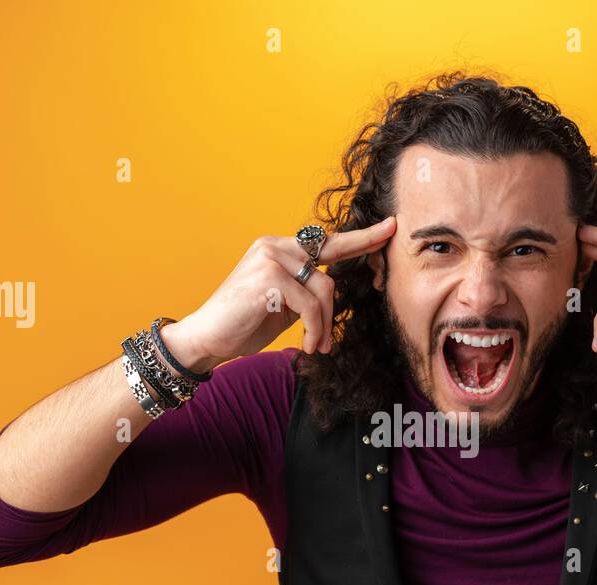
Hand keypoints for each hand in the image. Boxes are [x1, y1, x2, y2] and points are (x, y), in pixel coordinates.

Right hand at [165, 216, 397, 371]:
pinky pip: (311, 306)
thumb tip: (335, 292)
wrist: (207, 338)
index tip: (389, 227)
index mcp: (279, 248)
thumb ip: (306, 289)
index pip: (327, 241)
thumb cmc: (244, 323)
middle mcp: (274, 245)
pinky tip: (305, 345)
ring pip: (324, 290)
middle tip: (337, 333)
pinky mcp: (269, 278)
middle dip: (337, 305)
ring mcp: (270, 258)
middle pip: (330, 268)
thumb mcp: (283, 303)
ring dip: (324, 325)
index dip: (361, 237)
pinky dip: (314, 330)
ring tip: (315, 346)